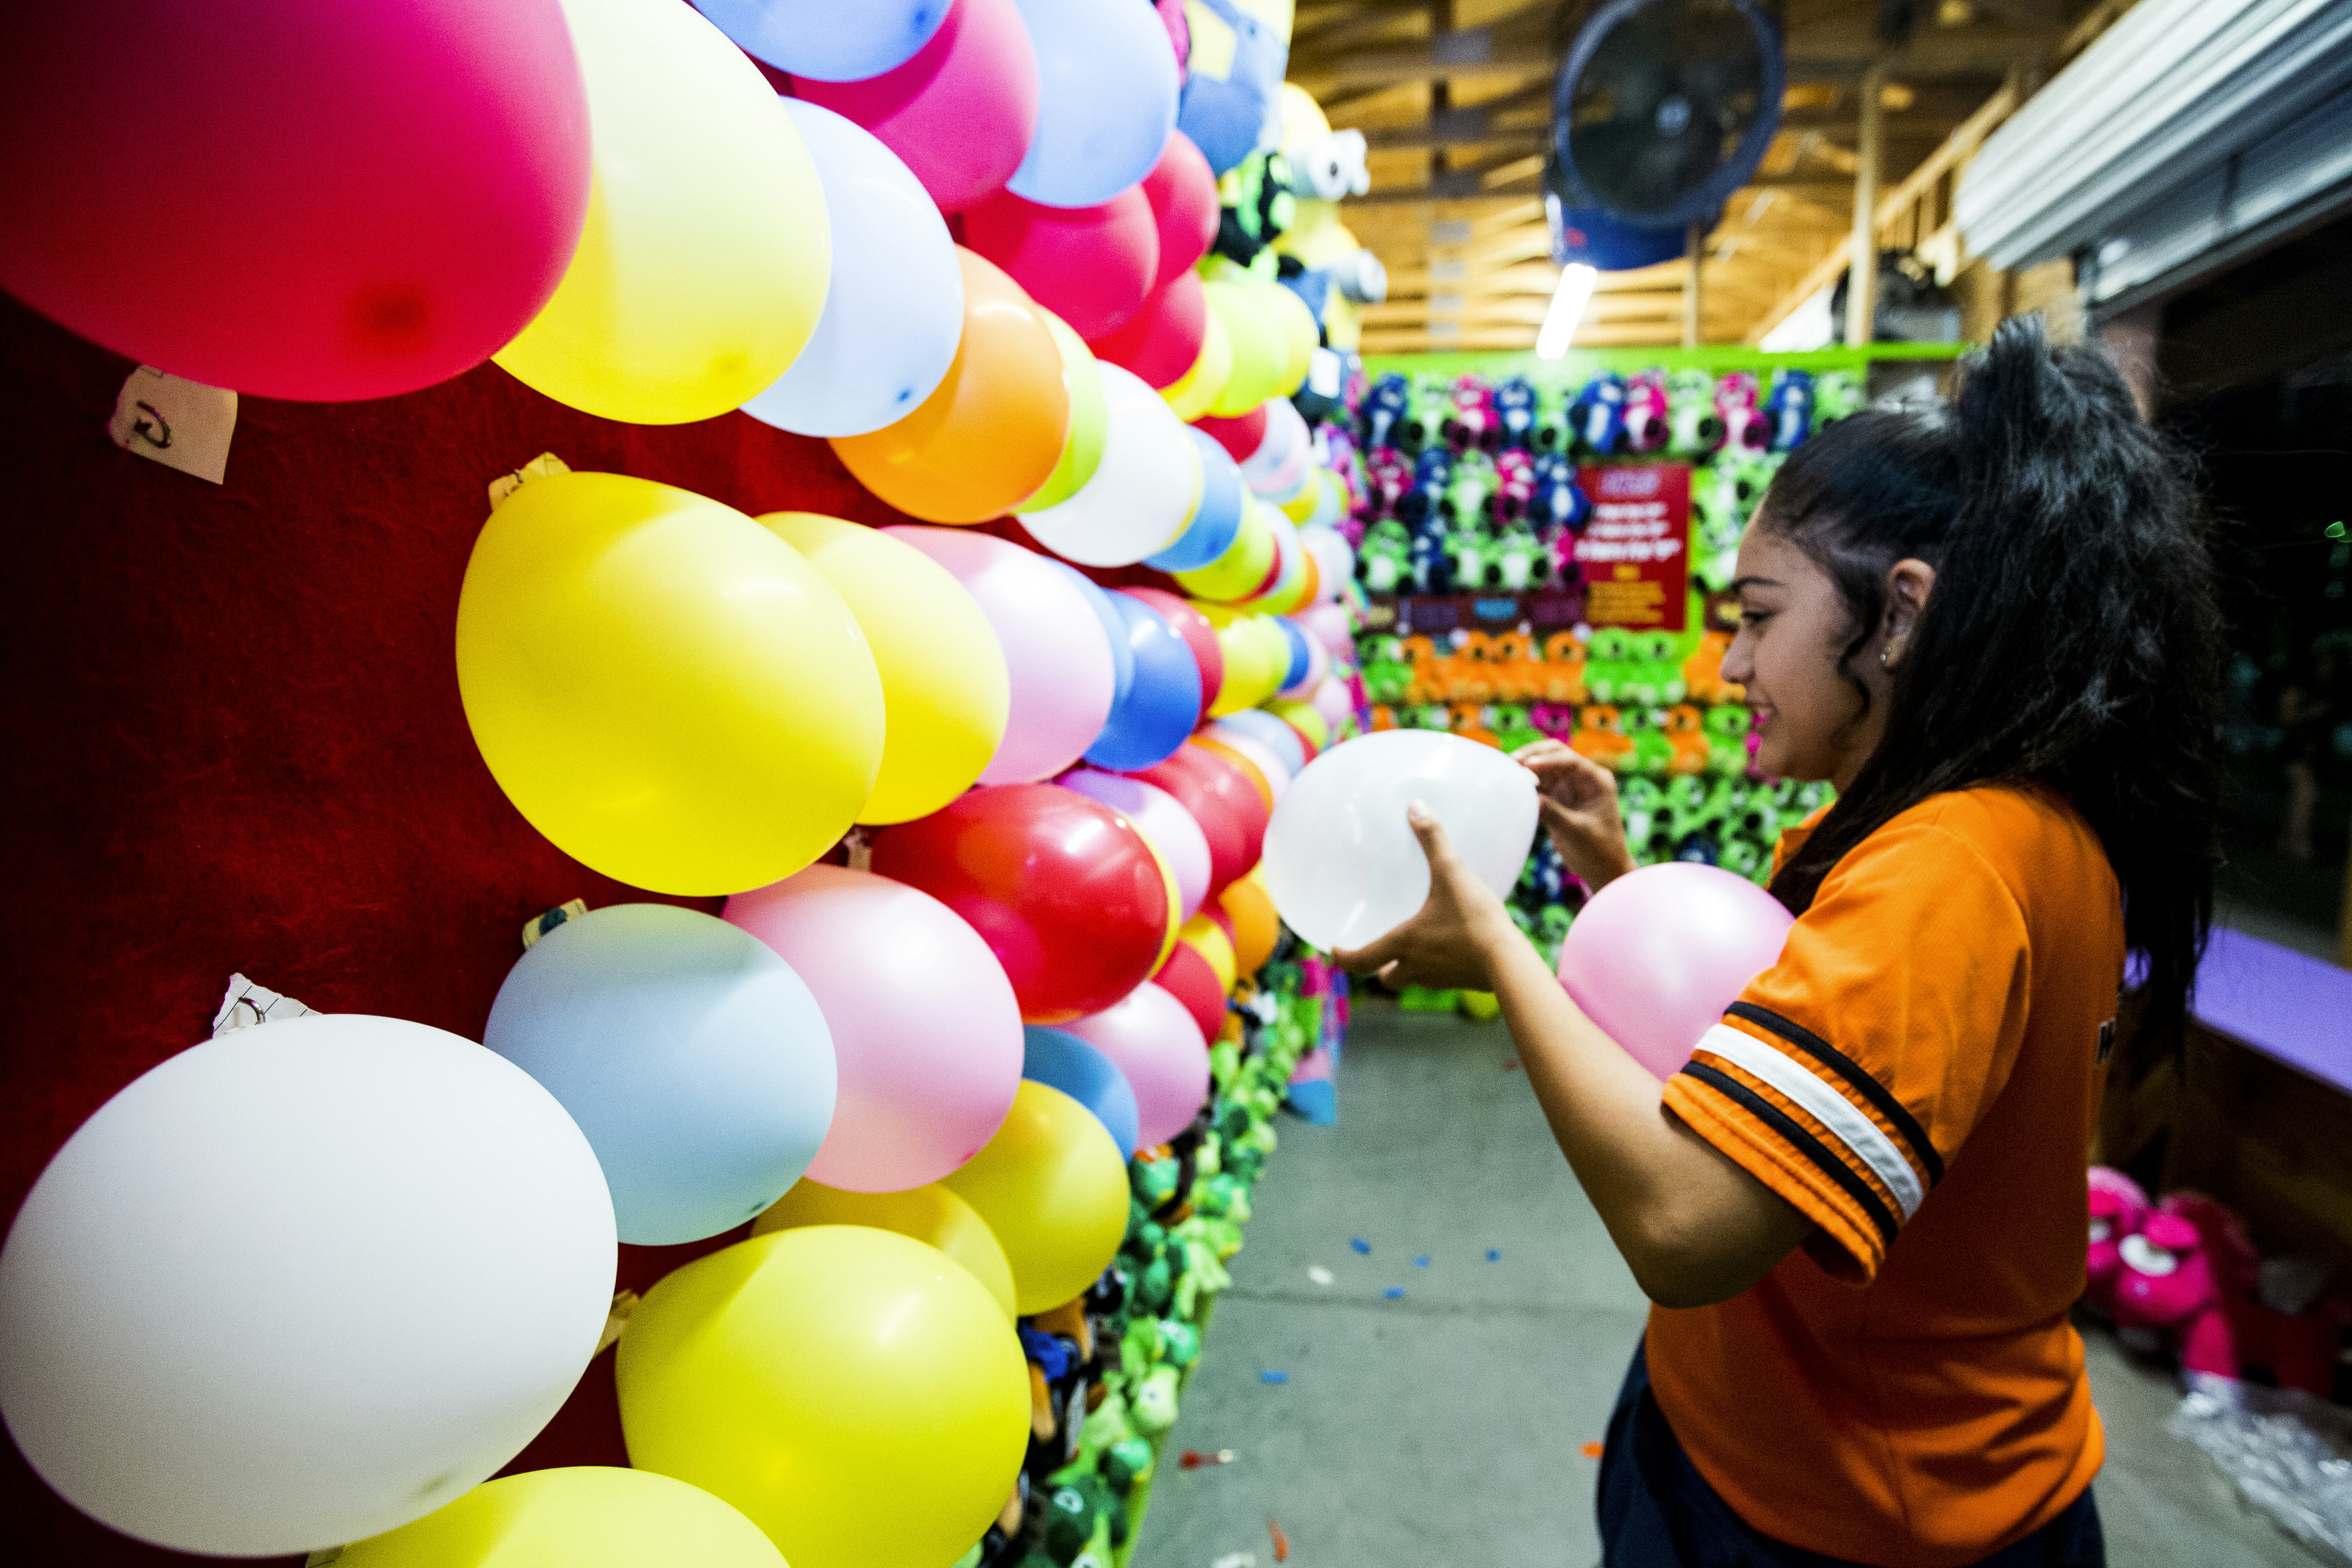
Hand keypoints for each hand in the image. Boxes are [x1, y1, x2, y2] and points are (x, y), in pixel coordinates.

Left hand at [1331, 801, 1518, 990]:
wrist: (1510, 961)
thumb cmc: (1474, 919)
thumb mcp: (1451, 873)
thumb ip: (1433, 840)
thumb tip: (1415, 807)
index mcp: (1404, 944)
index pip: (1362, 961)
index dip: (1345, 958)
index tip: (1336, 952)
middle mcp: (1417, 968)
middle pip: (1388, 979)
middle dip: (1382, 968)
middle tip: (1382, 953)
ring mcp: (1441, 979)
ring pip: (1415, 980)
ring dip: (1411, 967)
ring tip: (1419, 945)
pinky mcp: (1465, 981)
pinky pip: (1444, 977)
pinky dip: (1441, 966)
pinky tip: (1454, 946)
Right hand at [1512, 739, 1636, 891]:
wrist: (1603, 870)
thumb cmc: (1598, 851)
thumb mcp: (1575, 832)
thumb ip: (1552, 813)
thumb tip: (1528, 797)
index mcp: (1597, 781)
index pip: (1570, 761)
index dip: (1547, 761)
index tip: (1526, 766)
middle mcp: (1584, 778)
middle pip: (1555, 755)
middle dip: (1533, 756)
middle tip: (1510, 762)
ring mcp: (1570, 786)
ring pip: (1544, 767)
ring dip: (1526, 768)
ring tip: (1505, 772)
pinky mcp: (1558, 798)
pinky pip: (1539, 784)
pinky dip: (1525, 784)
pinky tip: (1510, 787)